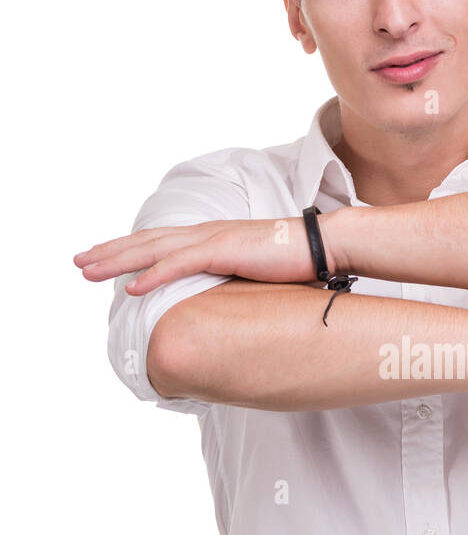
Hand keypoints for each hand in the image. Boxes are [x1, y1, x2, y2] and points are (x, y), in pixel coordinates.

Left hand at [72, 214, 342, 293]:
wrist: (323, 245)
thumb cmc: (295, 262)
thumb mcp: (253, 272)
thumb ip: (230, 281)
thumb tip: (219, 301)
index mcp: (211, 237)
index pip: (160, 242)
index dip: (128, 250)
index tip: (102, 260)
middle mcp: (205, 233)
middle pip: (147, 242)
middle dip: (110, 252)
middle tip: (79, 262)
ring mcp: (213, 239)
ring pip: (154, 249)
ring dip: (118, 260)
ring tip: (89, 271)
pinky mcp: (224, 250)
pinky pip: (180, 263)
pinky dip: (153, 273)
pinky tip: (131, 285)